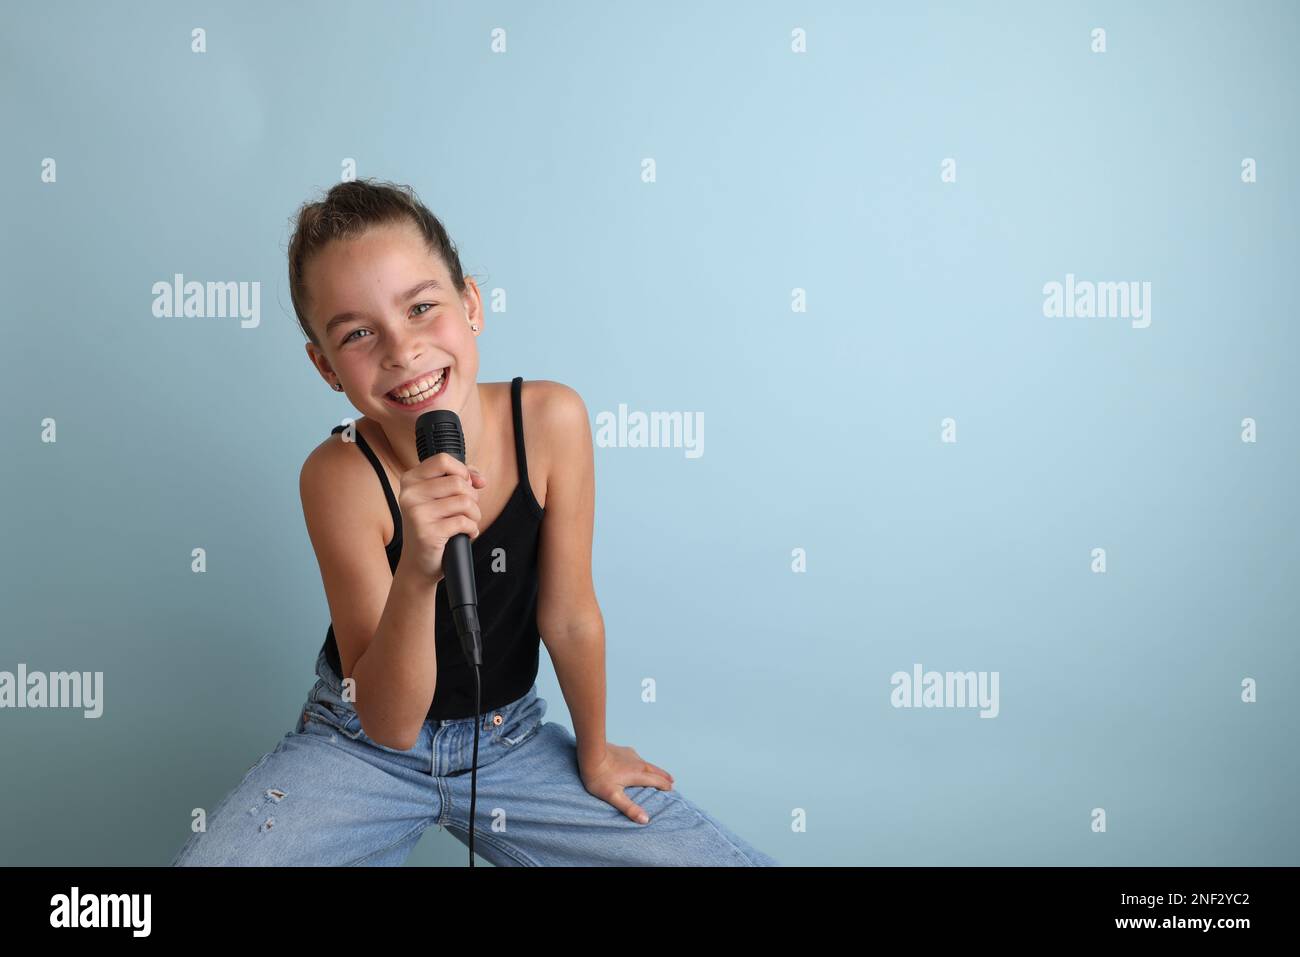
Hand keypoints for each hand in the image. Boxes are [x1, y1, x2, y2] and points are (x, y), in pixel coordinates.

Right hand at [396, 453, 487, 581]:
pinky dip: (471, 529)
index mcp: (410, 480)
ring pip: (464, 501)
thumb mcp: (439, 497)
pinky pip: (463, 522)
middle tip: (468, 510)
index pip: (443, 460)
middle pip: (458, 482)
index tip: (468, 484)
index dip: (463, 471)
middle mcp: (410, 494)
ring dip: (474, 515)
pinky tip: (465, 534)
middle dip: (472, 497)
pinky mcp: (427, 532)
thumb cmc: (432, 526)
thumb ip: (459, 479)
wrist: (418, 562)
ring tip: (468, 522)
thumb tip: (479, 478)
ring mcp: (416, 513)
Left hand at [578, 742, 674, 824]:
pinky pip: (637, 758)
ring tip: (657, 773)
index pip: (657, 781)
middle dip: (664, 776)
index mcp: (639, 774)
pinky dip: (642, 763)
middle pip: (656, 770)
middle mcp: (638, 763)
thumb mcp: (613, 796)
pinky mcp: (624, 750)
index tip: (671, 790)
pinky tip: (637, 763)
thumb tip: (645, 819)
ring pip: (647, 763)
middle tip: (671, 780)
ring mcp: (631, 755)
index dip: (665, 786)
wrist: (589, 753)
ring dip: (654, 769)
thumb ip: (629, 808)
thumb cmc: (599, 776)